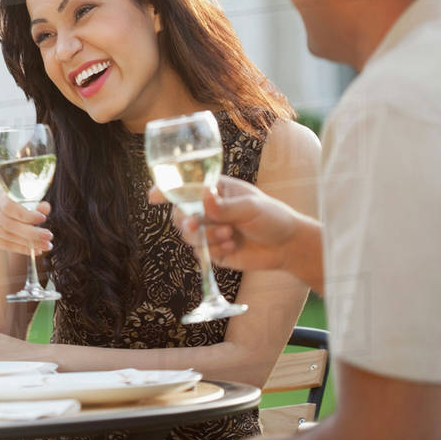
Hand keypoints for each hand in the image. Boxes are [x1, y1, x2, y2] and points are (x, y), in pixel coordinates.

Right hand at [0, 189, 52, 257]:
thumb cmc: (12, 211)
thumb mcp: (24, 205)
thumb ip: (35, 206)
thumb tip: (45, 207)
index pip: (10, 206)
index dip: (26, 214)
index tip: (43, 218)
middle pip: (9, 224)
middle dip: (31, 232)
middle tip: (48, 236)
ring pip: (8, 236)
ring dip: (29, 242)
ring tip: (45, 245)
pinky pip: (6, 245)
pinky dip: (22, 248)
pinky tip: (35, 250)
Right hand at [149, 175, 301, 272]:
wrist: (287, 246)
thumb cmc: (271, 217)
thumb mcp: (250, 207)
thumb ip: (224, 206)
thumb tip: (203, 197)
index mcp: (214, 190)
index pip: (185, 187)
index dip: (166, 190)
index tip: (153, 197)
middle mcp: (207, 209)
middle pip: (179, 214)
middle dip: (185, 220)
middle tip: (194, 225)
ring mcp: (209, 231)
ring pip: (188, 235)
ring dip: (206, 236)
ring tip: (229, 235)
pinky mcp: (213, 251)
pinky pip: (201, 252)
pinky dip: (214, 250)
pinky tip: (232, 247)